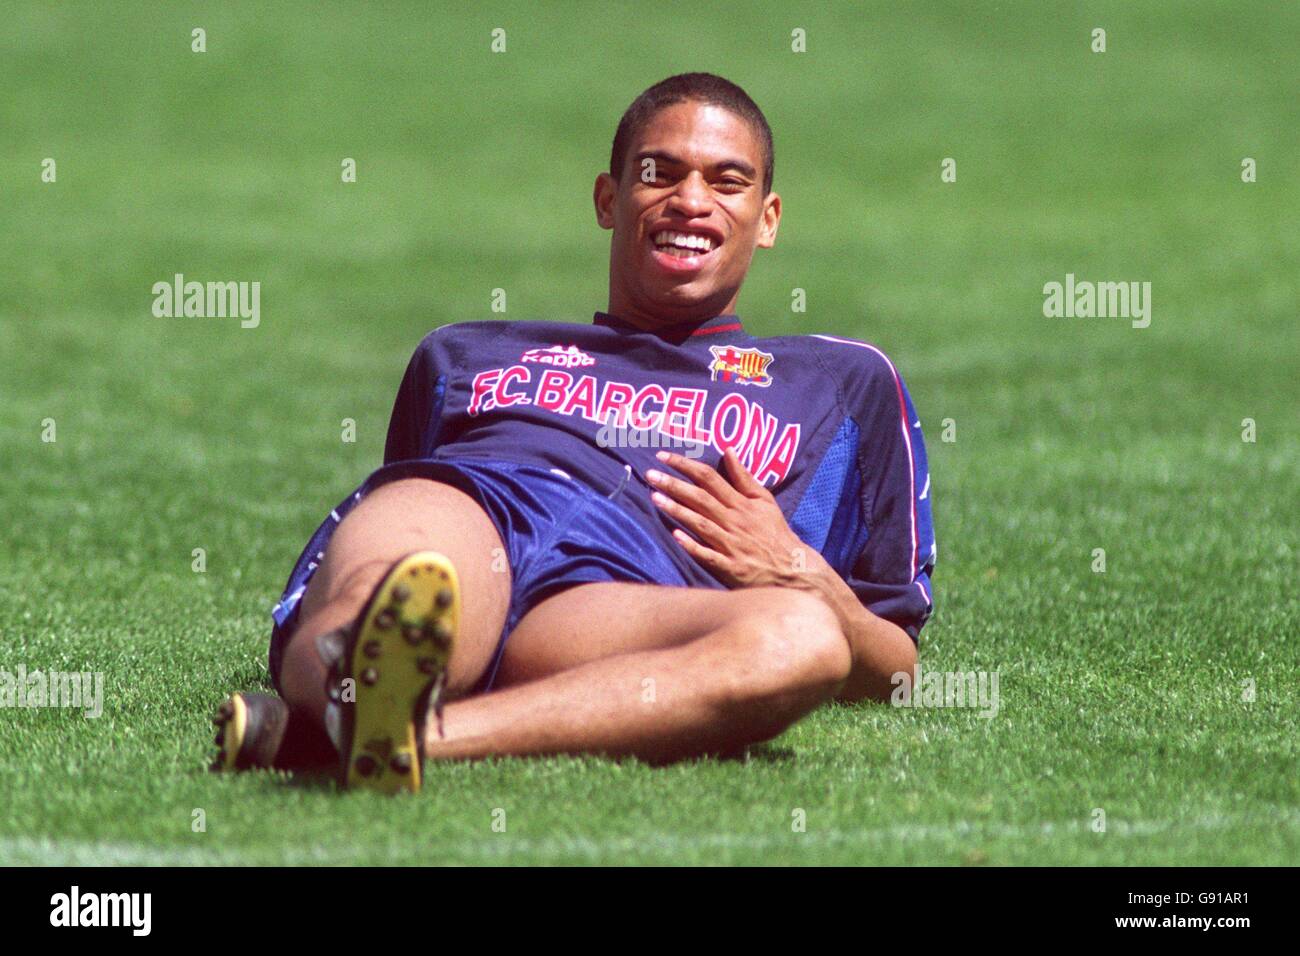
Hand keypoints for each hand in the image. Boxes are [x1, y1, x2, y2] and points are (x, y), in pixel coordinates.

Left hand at [646, 447, 817, 588]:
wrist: (792, 569)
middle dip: (674, 484)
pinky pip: (708, 555)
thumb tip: (728, 451)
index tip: (663, 456)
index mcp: (741, 503)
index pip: (710, 478)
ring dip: (677, 510)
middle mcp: (734, 521)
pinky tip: (675, 536)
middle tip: (650, 474)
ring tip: (654, 498)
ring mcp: (731, 544)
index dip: (685, 465)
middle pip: (700, 498)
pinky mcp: (729, 567)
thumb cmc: (774, 532)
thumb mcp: (764, 501)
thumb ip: (744, 477)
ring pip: (701, 523)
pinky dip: (692, 545)